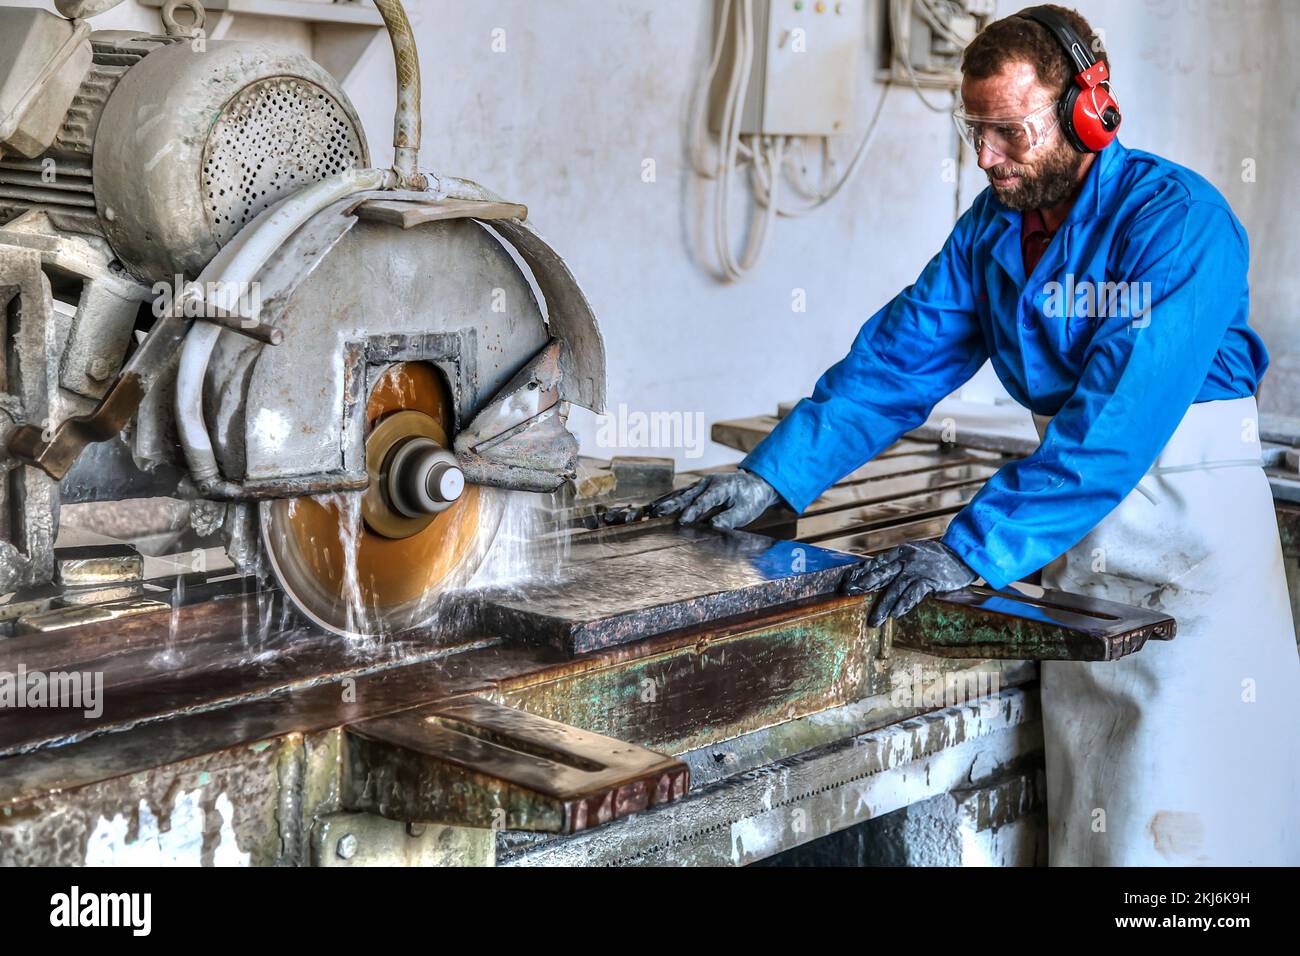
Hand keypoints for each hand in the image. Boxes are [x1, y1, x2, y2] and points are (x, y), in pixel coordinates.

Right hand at [647, 469, 779, 528]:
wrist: (754, 485)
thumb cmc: (750, 499)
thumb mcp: (746, 512)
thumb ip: (729, 518)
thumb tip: (712, 526)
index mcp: (720, 487)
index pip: (704, 501)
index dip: (692, 511)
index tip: (682, 521)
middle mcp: (707, 483)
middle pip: (686, 495)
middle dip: (671, 505)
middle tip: (657, 513)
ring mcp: (699, 485)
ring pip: (679, 494)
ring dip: (664, 502)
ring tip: (649, 511)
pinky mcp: (696, 489)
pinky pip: (679, 495)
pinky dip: (666, 501)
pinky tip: (653, 507)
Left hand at [842, 539, 977, 626]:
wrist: (963, 554)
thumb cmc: (938, 558)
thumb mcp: (915, 553)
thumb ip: (899, 562)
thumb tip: (880, 576)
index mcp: (901, 552)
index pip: (877, 562)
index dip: (862, 572)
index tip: (848, 581)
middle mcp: (906, 559)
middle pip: (881, 573)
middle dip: (864, 584)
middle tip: (849, 593)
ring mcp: (918, 570)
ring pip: (895, 588)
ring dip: (883, 606)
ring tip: (874, 621)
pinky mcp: (930, 580)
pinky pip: (913, 593)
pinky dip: (904, 604)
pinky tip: (896, 614)